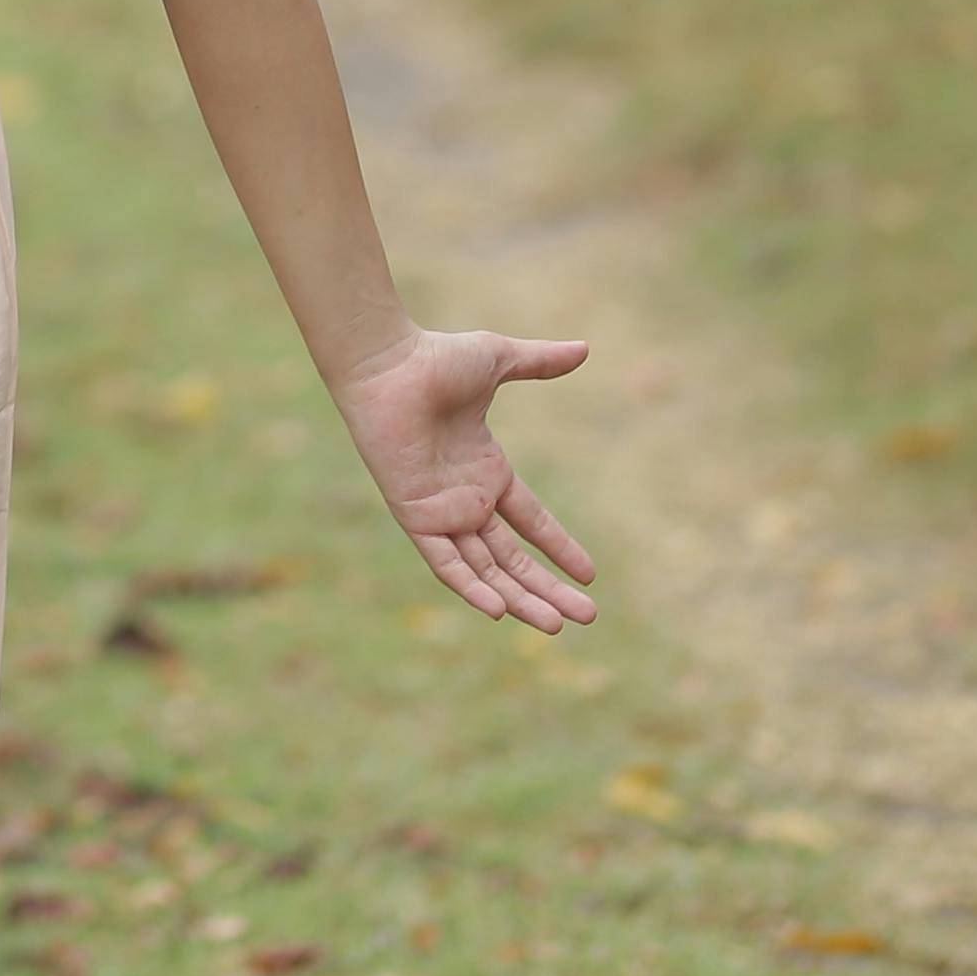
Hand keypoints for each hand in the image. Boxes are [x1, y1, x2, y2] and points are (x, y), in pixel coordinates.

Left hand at [327, 327, 599, 631]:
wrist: (386, 363)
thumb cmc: (435, 358)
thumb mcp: (499, 362)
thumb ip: (540, 363)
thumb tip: (584, 349)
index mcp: (487, 470)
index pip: (531, 522)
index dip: (560, 547)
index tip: (590, 576)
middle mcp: (466, 498)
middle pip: (513, 558)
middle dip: (549, 589)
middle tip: (588, 617)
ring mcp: (441, 510)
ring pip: (485, 568)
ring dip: (519, 598)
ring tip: (555, 627)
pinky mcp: (415, 515)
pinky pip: (444, 561)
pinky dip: (468, 586)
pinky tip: (497, 612)